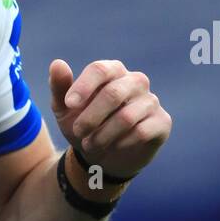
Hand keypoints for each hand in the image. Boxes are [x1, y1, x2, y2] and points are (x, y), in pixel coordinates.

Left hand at [49, 58, 171, 180]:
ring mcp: (151, 101)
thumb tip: (57, 63)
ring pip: (126, 117)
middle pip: (113, 93)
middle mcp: (135, 81)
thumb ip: (60, 87)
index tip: (69, 104)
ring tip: (90, 144)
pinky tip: (113, 146)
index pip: (100, 69)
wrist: (102, 157)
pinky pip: (141, 132)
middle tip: (78, 132)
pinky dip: (121, 143)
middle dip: (90, 117)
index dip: (83, 86)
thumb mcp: (65, 110)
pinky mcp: (162, 122)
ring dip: (102, 135)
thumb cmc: (84, 125)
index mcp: (112, 71)